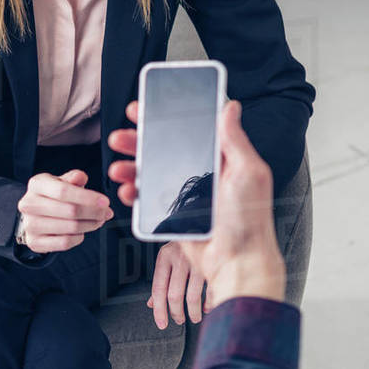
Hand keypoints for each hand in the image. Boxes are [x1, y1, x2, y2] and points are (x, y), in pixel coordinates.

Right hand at [17, 169, 113, 253]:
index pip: (64, 191)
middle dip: (94, 212)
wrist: (35, 215)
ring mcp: (30, 225)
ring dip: (90, 225)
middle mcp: (29, 204)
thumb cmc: (53, 196)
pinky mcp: (34, 242)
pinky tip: (82, 231)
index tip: (105, 202)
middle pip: (70, 211)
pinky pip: (65, 242)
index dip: (87, 197)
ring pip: (70, 228)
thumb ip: (73, 179)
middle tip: (107, 213)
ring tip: (98, 220)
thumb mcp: (62, 182)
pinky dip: (79, 237)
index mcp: (36, 184)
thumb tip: (81, 177)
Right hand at [107, 98, 285, 314]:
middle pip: (162, 150)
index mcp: (218, 159)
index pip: (187, 131)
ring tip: (118, 167)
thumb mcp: (248, 173)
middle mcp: (199, 173)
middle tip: (121, 136)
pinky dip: (133, 193)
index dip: (165, 118)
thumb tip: (231, 107)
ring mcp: (184, 194)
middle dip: (138, 141)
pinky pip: (146, 200)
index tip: (145, 109)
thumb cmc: (250, 221)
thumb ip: (235, 140)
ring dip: (130, 167)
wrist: (237, 262)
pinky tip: (126, 189)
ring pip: (149, 173)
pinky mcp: (172, 214)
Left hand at [147, 240, 210, 329]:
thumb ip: (160, 279)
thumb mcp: (168, 256)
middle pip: (175, 296)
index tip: (161, 323)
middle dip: (176, 313)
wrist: (204, 220)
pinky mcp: (214, 263)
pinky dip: (210, 302)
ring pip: (193, 296)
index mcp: (165, 257)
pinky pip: (211, 290)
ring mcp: (198, 260)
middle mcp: (180, 258)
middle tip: (178, 320)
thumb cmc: (184, 241)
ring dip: (193, 312)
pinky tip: (207, 307)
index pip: (158, 289)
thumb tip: (151, 303)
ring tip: (194, 317)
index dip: (159, 310)